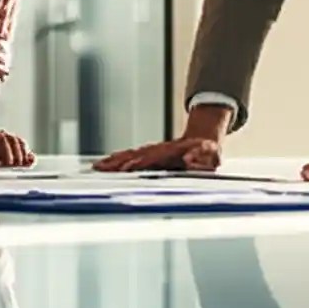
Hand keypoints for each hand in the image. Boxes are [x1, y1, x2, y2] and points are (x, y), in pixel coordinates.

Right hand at [93, 137, 221, 171]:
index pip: (152, 157)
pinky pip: (127, 157)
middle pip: (134, 156)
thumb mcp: (211, 153)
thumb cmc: (208, 151)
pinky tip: (103, 165)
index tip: (127, 167)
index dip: (139, 162)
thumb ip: (203, 157)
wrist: (202, 138)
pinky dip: (114, 161)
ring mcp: (150, 152)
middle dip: (118, 162)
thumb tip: (190, 161)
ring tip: (97, 167)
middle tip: (102, 168)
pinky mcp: (147, 156)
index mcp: (171, 152)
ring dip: (113, 162)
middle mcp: (157, 151)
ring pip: (128, 155)